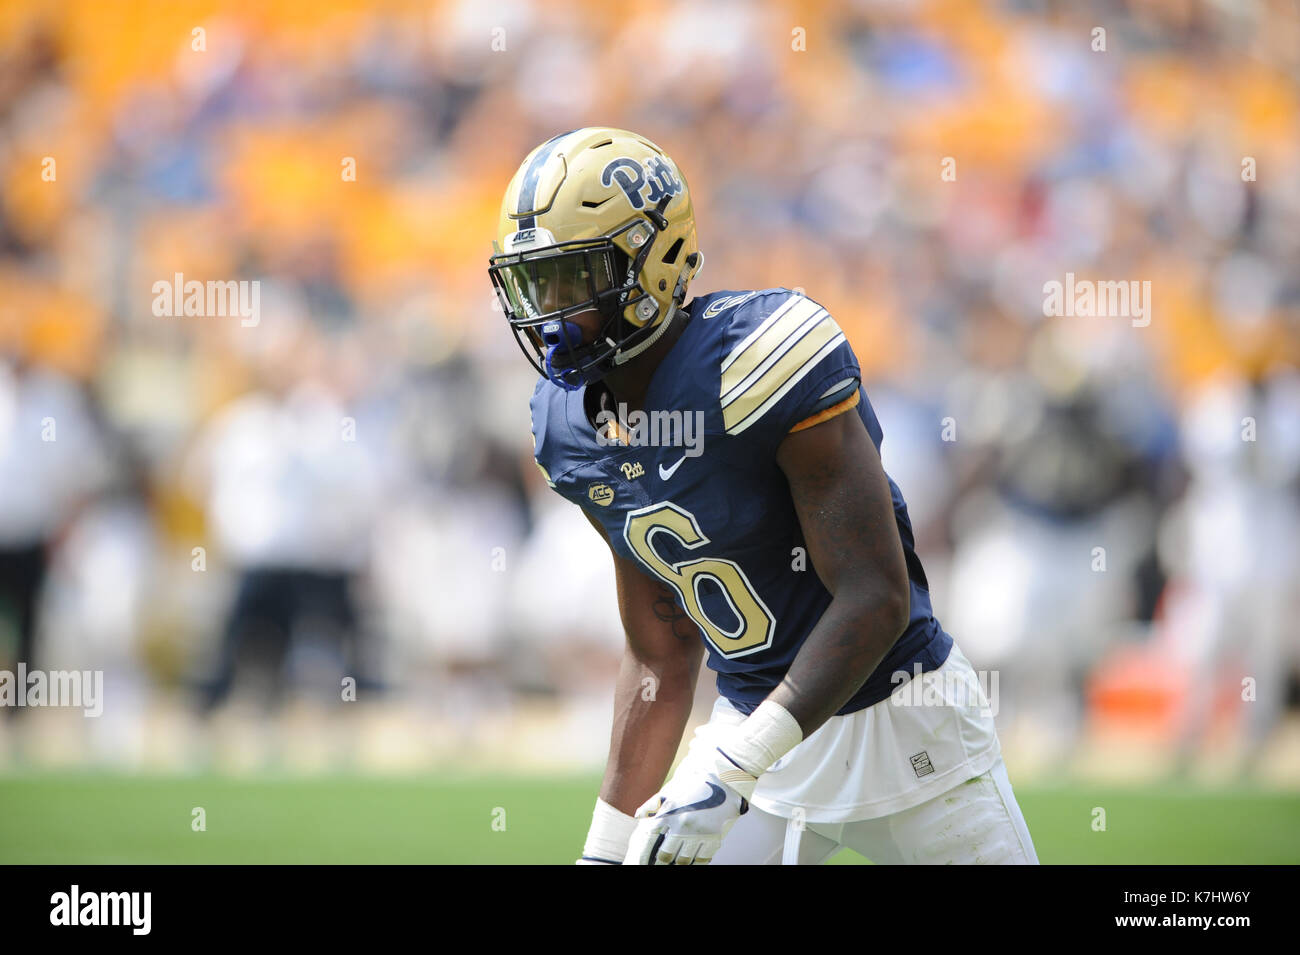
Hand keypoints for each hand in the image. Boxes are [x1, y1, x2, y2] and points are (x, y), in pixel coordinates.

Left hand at [623, 749, 755, 864]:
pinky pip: (702, 859)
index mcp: (669, 812)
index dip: (645, 854)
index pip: (650, 841)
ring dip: (678, 863)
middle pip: (666, 855)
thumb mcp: (670, 789)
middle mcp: (683, 824)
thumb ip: (652, 804)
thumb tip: (639, 816)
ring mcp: (699, 833)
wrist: (724, 778)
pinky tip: (691, 860)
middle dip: (661, 861)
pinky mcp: (715, 838)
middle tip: (660, 863)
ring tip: (675, 862)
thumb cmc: (695, 782)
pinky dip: (695, 862)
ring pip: (684, 860)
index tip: (644, 861)